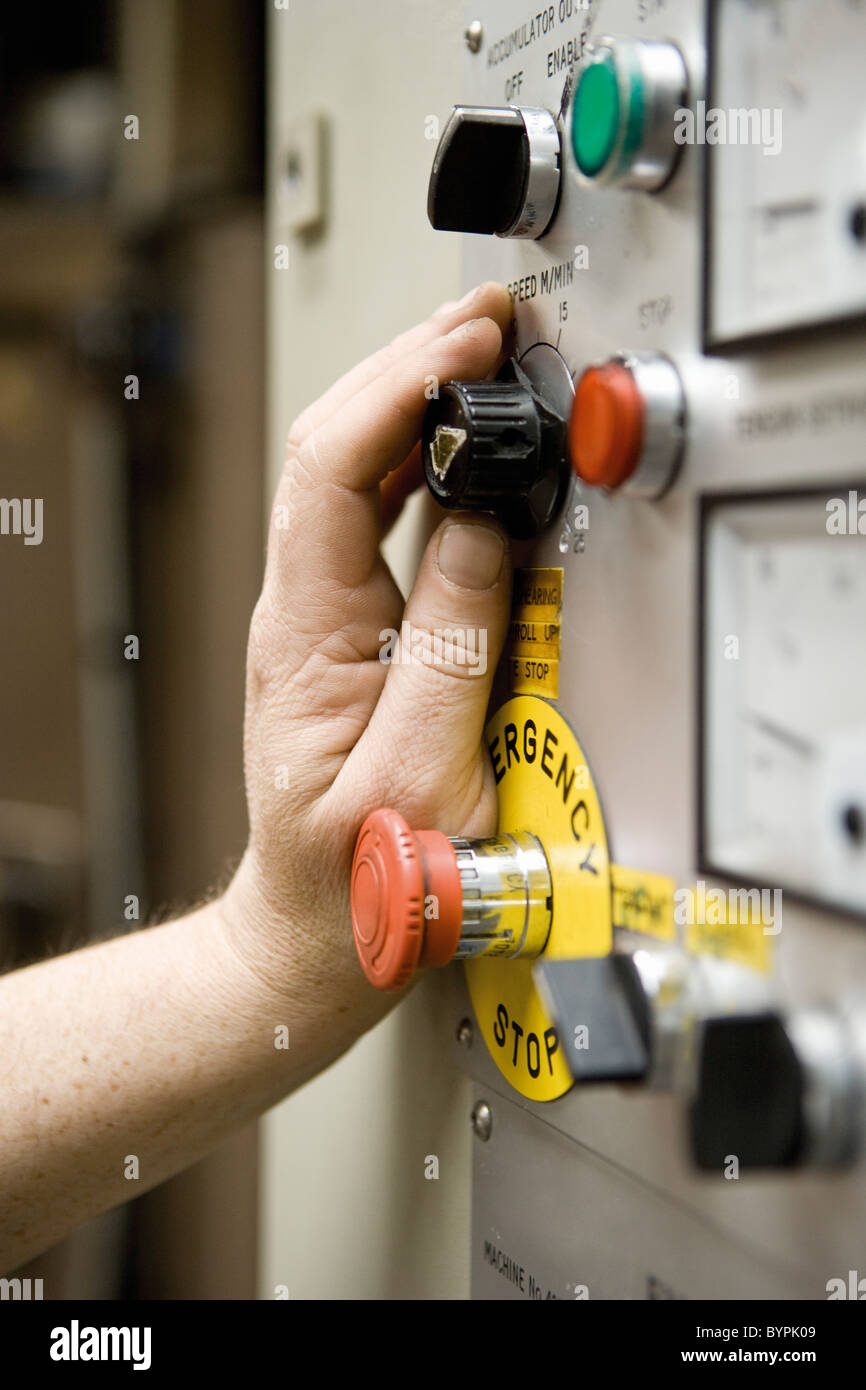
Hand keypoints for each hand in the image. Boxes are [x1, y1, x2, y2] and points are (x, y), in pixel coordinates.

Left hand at [220, 283, 513, 1051]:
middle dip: (408, 367)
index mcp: (305, 633)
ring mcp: (326, 616)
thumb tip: (490, 528)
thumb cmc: (358, 876)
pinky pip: (383, 520)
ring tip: (479, 359)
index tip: (466, 347)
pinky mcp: (357, 631)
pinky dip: (424, 464)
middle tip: (485, 323)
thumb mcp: (420, 769)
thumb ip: (456, 646)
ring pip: (356, 474)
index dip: (398, 390)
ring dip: (415, 404)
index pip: (330, 468)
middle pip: (336, 447)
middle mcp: (304, 610)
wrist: (319, 932)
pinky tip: (461, 444)